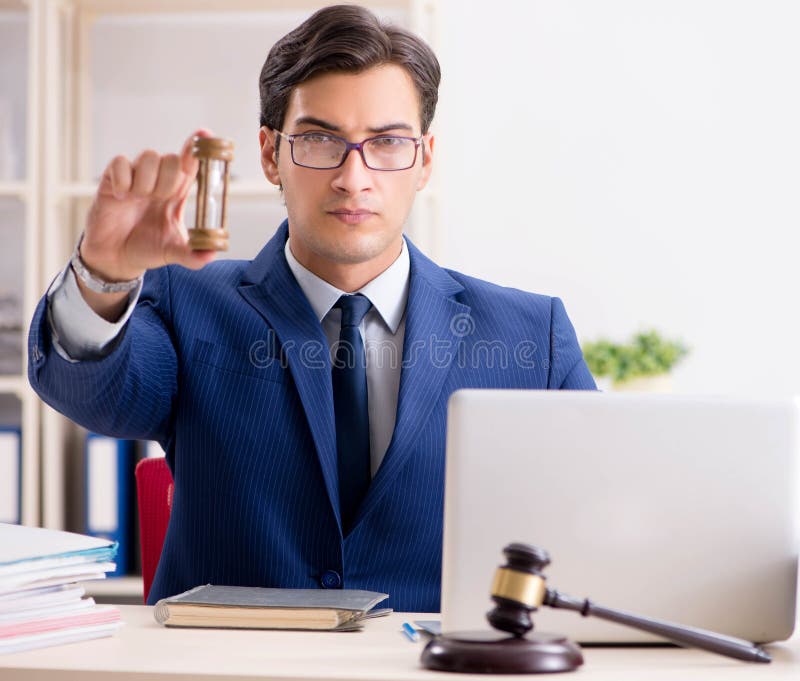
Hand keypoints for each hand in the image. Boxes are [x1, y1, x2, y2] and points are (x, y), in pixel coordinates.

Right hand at [81, 129, 217, 282]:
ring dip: (148, 180)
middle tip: (160, 199)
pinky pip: (120, 163)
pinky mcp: (112, 180)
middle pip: (171, 158)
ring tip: (139, 199)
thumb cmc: (145, 248)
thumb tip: (212, 254)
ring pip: (148, 156)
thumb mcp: (174, 253)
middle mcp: (157, 180)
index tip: (205, 135)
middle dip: (170, 178)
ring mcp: (135, 178)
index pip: (190, 163)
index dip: (197, 148)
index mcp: (176, 193)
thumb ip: (194, 254)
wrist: (115, 258)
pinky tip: (122, 197)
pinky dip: (124, 180)